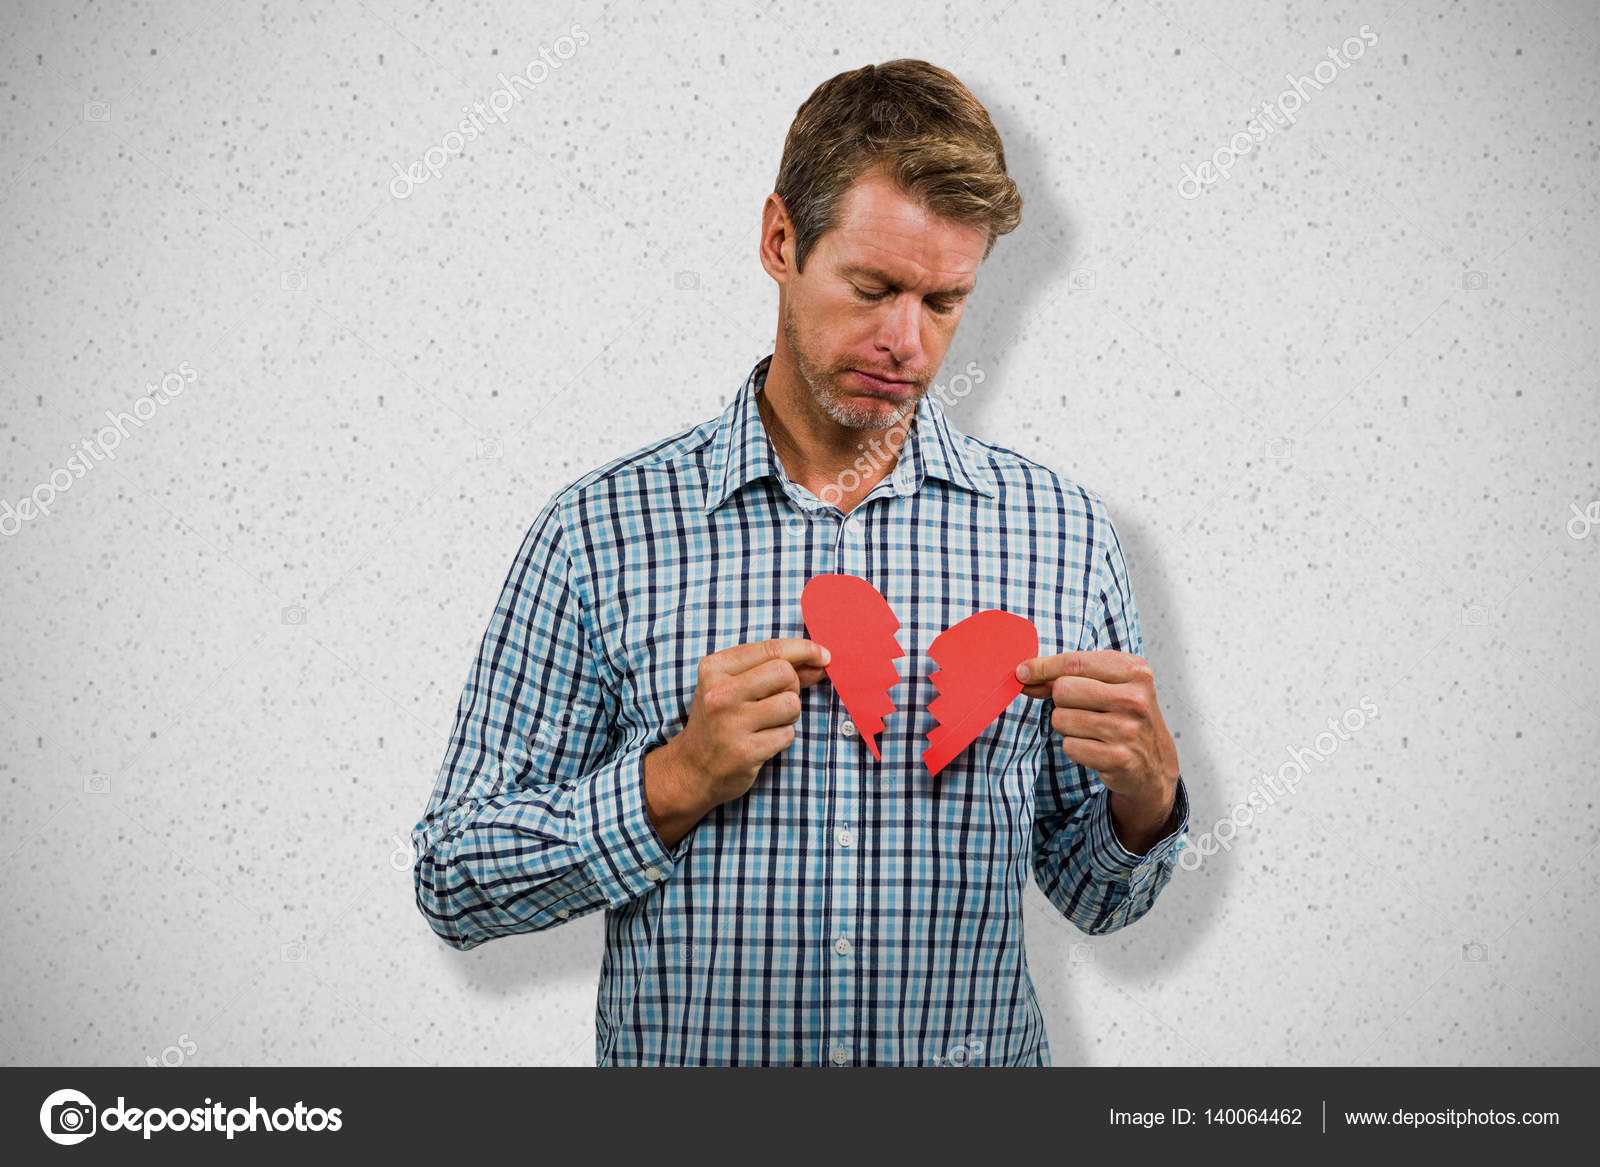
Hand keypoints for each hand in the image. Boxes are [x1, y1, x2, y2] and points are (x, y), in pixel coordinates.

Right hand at [644, 638, 830, 845]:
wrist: (692, 769)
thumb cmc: (720, 720)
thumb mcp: (735, 686)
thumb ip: (775, 669)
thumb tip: (821, 661)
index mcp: (715, 669)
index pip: (771, 649)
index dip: (805, 649)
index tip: (823, 655)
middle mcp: (720, 693)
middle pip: (785, 673)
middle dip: (792, 687)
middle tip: (776, 700)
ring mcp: (731, 723)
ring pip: (791, 704)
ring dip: (788, 715)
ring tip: (766, 723)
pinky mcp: (745, 751)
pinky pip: (787, 734)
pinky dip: (781, 738)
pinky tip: (760, 742)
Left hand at [1016, 650, 1180, 851]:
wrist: (1152, 761)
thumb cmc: (1123, 713)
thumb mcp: (1108, 683)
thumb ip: (1066, 675)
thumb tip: (1023, 674)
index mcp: (1134, 670)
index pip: (1074, 662)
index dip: (1042, 667)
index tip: (1022, 672)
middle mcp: (1135, 698)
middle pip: (1063, 690)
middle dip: (1061, 701)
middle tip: (1080, 709)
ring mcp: (1128, 730)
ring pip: (1062, 719)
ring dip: (1067, 726)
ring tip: (1091, 729)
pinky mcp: (1119, 758)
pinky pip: (1069, 746)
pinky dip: (1074, 747)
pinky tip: (1095, 747)